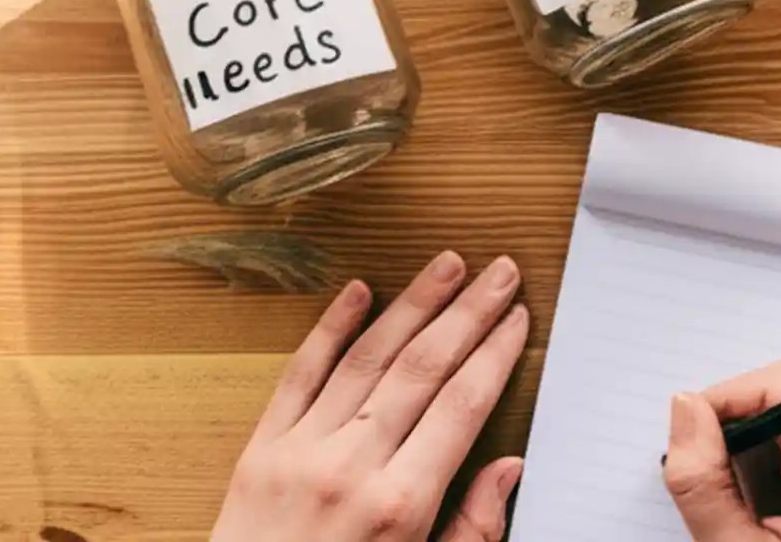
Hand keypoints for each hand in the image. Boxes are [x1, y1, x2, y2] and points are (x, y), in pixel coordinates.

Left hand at [212, 252, 529, 541]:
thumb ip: (472, 529)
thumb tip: (510, 467)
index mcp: (402, 505)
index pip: (463, 406)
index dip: (496, 354)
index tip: (518, 319)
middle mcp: (353, 467)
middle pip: (424, 369)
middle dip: (469, 313)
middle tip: (500, 273)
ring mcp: (302, 451)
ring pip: (368, 358)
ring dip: (413, 304)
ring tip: (447, 265)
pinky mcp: (262, 449)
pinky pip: (299, 374)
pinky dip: (330, 329)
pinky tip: (358, 290)